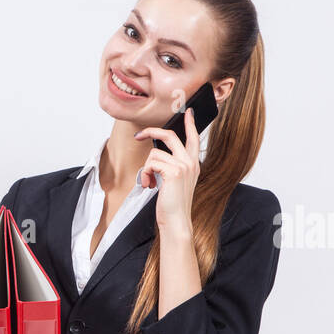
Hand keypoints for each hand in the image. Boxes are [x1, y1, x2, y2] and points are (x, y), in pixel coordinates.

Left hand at [133, 106, 201, 235]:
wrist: (176, 221)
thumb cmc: (172, 204)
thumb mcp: (175, 182)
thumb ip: (172, 166)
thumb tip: (157, 154)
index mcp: (193, 164)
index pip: (193, 138)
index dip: (190, 124)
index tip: (188, 112)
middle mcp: (191, 162)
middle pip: (170, 135)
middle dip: (152, 132)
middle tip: (139, 135)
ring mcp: (184, 165)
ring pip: (154, 153)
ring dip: (146, 169)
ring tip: (149, 182)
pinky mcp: (174, 171)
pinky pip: (151, 163)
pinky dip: (145, 174)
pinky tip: (149, 186)